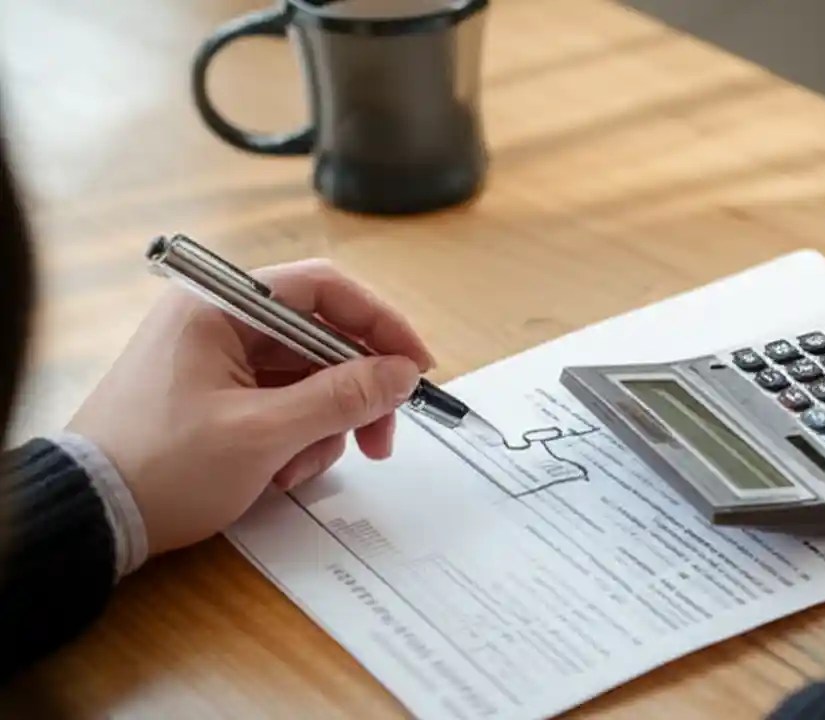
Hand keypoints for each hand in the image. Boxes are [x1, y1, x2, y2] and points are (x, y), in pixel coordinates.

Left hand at [68, 259, 432, 556]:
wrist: (88, 519)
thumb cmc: (161, 468)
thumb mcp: (263, 434)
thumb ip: (341, 397)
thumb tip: (403, 373)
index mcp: (219, 308)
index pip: (322, 289)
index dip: (380, 324)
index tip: (415, 367)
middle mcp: (219, 323)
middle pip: (321, 340)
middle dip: (356, 393)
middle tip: (381, 439)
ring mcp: (217, 361)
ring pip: (307, 378)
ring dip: (323, 426)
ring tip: (300, 470)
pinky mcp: (217, 397)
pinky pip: (281, 404)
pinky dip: (295, 438)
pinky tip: (278, 474)